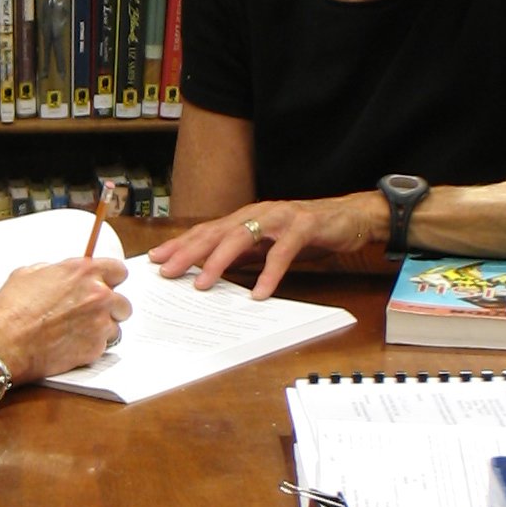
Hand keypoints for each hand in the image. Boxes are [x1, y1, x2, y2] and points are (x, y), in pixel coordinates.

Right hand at [0, 258, 131, 382]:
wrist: (4, 343)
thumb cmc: (11, 309)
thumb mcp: (29, 273)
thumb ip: (56, 271)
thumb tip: (62, 275)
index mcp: (84, 272)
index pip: (119, 270)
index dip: (111, 279)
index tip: (106, 285)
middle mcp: (98, 295)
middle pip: (123, 302)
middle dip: (109, 308)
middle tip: (90, 314)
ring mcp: (99, 323)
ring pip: (115, 326)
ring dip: (101, 329)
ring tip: (77, 332)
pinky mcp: (94, 349)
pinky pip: (102, 346)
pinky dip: (90, 347)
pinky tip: (70, 345)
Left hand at [147, 194, 381, 299]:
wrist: (350, 217)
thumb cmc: (306, 232)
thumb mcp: (267, 245)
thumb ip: (243, 255)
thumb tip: (212, 272)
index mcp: (246, 218)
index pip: (206, 231)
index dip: (180, 244)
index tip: (155, 259)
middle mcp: (258, 214)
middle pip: (216, 233)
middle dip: (189, 252)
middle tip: (167, 272)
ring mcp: (280, 219)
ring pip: (242, 237)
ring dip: (220, 261)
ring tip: (203, 283)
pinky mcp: (304, 227)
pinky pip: (283, 252)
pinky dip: (270, 273)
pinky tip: (260, 292)